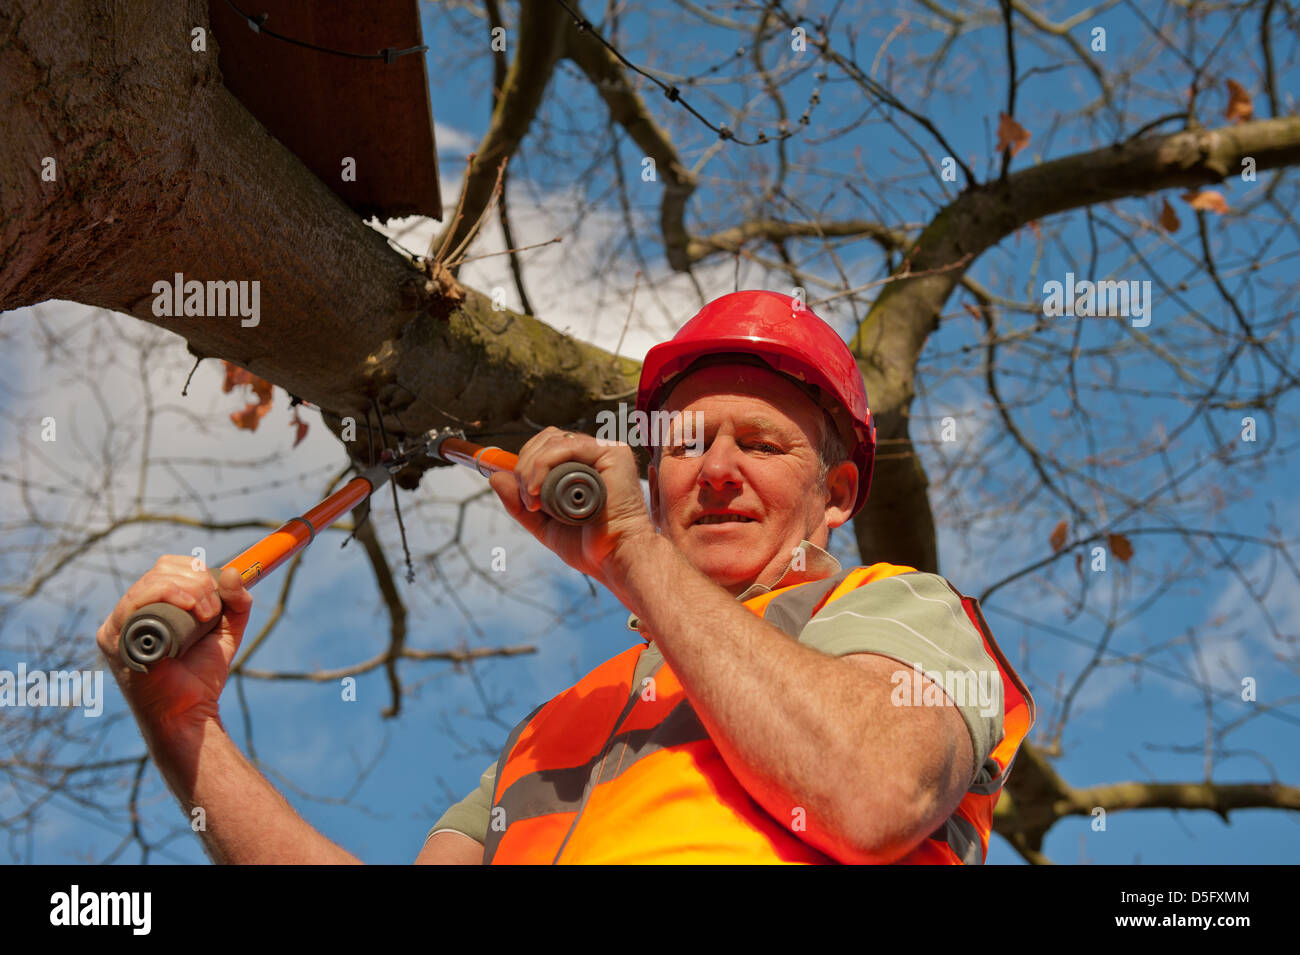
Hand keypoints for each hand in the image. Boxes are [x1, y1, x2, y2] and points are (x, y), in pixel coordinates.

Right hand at [96, 556, 252, 740]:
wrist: (189, 712)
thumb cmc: (201, 675)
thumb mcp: (227, 631)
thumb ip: (237, 602)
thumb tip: (232, 573)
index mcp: (151, 607)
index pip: (167, 568)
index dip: (196, 570)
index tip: (217, 592)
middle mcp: (130, 613)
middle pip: (160, 570)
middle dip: (197, 581)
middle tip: (213, 610)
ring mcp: (118, 625)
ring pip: (151, 582)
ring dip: (189, 591)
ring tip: (206, 616)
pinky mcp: (114, 639)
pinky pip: (134, 602)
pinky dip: (168, 596)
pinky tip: (190, 610)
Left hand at [489, 427, 656, 592]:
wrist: (616, 557)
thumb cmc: (590, 545)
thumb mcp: (544, 523)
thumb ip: (520, 503)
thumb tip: (495, 477)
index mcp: (583, 467)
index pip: (547, 447)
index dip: (526, 462)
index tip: (517, 490)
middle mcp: (595, 455)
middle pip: (547, 439)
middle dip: (524, 465)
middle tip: (526, 498)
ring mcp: (605, 451)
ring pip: (553, 441)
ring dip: (531, 467)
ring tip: (532, 498)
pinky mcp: (613, 453)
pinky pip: (567, 446)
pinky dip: (545, 464)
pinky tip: (539, 488)